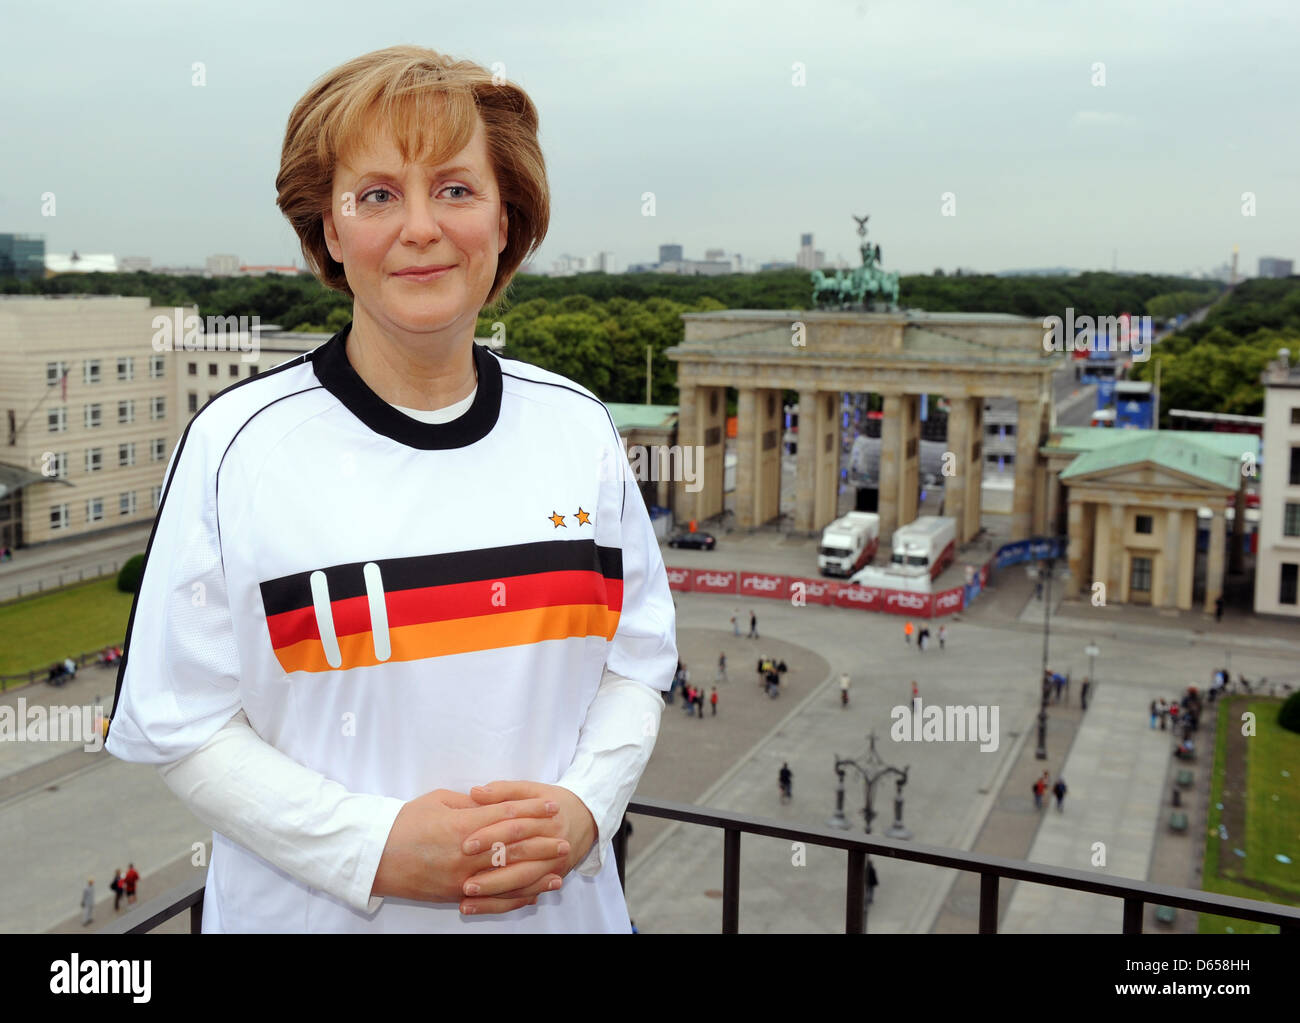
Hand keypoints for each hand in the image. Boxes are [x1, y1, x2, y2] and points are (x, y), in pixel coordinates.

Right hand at [371, 788, 563, 906]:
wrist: (375, 856)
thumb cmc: (404, 822)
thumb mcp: (438, 801)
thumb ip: (471, 804)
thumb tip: (495, 802)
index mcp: (462, 826)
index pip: (506, 816)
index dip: (531, 810)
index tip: (551, 805)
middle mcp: (466, 854)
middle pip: (513, 847)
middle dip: (542, 841)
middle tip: (564, 837)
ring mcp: (462, 878)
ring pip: (507, 875)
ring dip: (536, 871)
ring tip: (558, 866)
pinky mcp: (456, 895)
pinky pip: (492, 900)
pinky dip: (515, 897)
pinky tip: (533, 894)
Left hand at [459, 780, 597, 914]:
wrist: (587, 818)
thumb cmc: (552, 802)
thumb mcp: (531, 789)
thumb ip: (503, 791)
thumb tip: (475, 792)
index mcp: (545, 817)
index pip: (515, 827)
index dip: (490, 836)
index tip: (465, 846)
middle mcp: (553, 842)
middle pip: (520, 857)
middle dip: (492, 871)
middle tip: (465, 882)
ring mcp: (554, 863)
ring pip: (524, 880)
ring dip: (496, 892)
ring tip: (468, 897)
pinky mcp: (553, 877)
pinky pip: (528, 893)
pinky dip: (504, 902)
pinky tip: (482, 906)